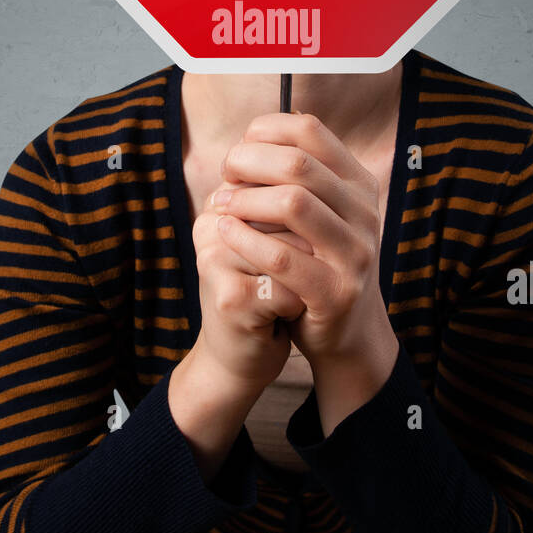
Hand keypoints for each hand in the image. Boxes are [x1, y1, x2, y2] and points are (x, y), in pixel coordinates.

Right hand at [189, 173, 312, 394]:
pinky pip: (290, 289)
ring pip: (293, 248)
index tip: (295, 243)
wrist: (237, 357)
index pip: (282, 184)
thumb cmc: (263, 291)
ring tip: (288, 288)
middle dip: (309, 245)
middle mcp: (210, 226)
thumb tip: (323, 175)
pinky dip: (298, 305)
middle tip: (295, 271)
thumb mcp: (270, 240)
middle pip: (289, 212)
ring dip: (306, 272)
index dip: (306, 217)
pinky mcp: (229, 298)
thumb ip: (285, 203)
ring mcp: (215, 260)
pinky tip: (282, 314)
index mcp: (218, 204)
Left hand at [213, 113, 397, 373]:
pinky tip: (225, 233)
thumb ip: (297, 177)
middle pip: (297, 162)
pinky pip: (283, 258)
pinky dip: (246, 240)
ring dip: (245, 200)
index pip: (310, 130)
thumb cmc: (319, 262)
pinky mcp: (337, 293)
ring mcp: (356, 254)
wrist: (349, 333)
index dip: (265, 131)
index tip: (240, 150)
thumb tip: (258, 131)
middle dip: (249, 163)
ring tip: (220, 205)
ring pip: (293, 203)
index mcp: (359, 184)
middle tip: (224, 176)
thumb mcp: (319, 212)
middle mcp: (365, 212)